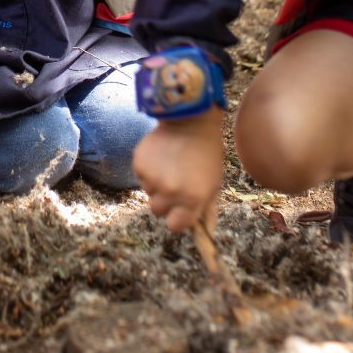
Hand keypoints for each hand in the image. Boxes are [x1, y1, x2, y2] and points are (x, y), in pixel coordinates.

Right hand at [133, 109, 225, 232]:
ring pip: (148, 192)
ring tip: (170, 164)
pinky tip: (161, 156)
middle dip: (165, 200)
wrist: (190, 120)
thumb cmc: (206, 153)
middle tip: (175, 182)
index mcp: (192, 200)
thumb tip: (204, 232)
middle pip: (158, 210)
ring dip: (156, 183)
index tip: (179, 210)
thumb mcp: (213, 184)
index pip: (175, 226)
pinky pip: (140, 176)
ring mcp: (153, 178)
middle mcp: (171, 192)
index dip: (176, 218)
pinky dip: (148, 169)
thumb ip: (206, 210)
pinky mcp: (139, 164)